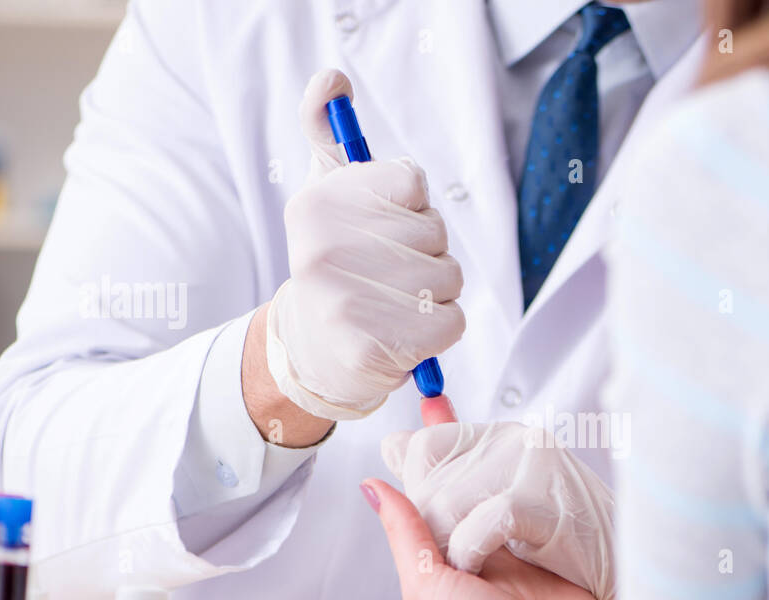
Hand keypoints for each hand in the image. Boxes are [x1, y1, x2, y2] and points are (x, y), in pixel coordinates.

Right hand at [262, 69, 465, 420]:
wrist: (315, 352)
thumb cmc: (335, 262)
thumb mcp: (326, 195)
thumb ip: (329, 136)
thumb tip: (330, 79)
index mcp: (315, 206)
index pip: (412, 182)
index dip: (412, 207)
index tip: (382, 227)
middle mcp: (322, 251)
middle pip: (436, 231)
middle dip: (428, 253)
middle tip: (389, 274)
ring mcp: (346, 303)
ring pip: (450, 276)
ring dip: (437, 293)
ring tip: (396, 303)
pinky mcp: (375, 348)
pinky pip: (454, 322)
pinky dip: (441, 330)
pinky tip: (405, 333)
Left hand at [380, 421, 616, 599]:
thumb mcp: (425, 581)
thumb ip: (404, 530)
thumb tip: (371, 484)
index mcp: (451, 548)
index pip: (440, 484)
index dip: (436, 446)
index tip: (433, 405)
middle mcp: (489, 541)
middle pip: (482, 478)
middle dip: (479, 446)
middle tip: (477, 413)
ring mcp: (528, 542)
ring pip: (518, 485)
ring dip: (515, 464)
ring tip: (512, 445)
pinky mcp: (564, 544)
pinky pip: (555, 503)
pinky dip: (550, 486)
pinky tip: (548, 470)